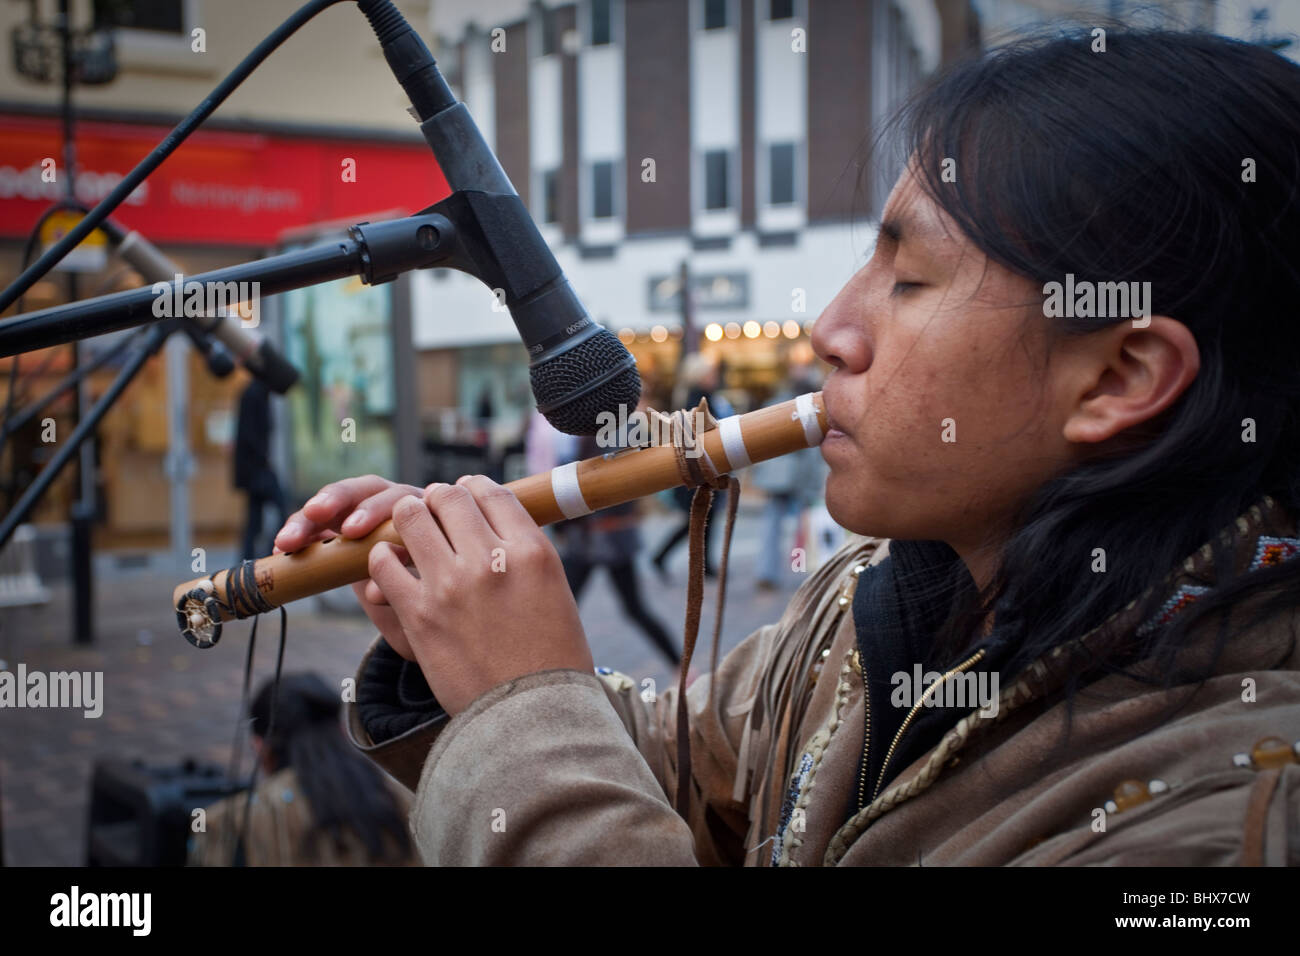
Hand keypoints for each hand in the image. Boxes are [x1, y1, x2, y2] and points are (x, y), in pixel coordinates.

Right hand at [272, 474, 426, 659]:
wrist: (427, 616)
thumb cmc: (436, 603)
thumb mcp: (428, 598)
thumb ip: (405, 587)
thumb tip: (371, 589)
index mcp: (428, 516)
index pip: (403, 500)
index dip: (376, 511)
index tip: (352, 531)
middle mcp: (397, 508)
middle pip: (368, 490)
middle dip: (339, 500)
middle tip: (317, 514)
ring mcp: (367, 515)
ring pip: (338, 503)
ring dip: (310, 517)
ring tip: (289, 539)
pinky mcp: (342, 528)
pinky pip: (317, 525)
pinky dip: (300, 533)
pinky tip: (281, 549)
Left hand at [368, 476, 592, 714]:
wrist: (530, 717)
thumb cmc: (549, 657)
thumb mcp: (554, 592)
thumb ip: (524, 552)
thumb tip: (493, 521)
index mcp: (533, 552)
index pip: (491, 492)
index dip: (472, 490)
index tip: (464, 499)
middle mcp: (493, 560)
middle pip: (449, 497)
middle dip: (438, 501)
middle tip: (434, 515)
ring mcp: (453, 585)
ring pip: (410, 517)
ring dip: (407, 520)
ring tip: (410, 534)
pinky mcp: (420, 615)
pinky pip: (383, 563)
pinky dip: (383, 559)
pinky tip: (392, 567)